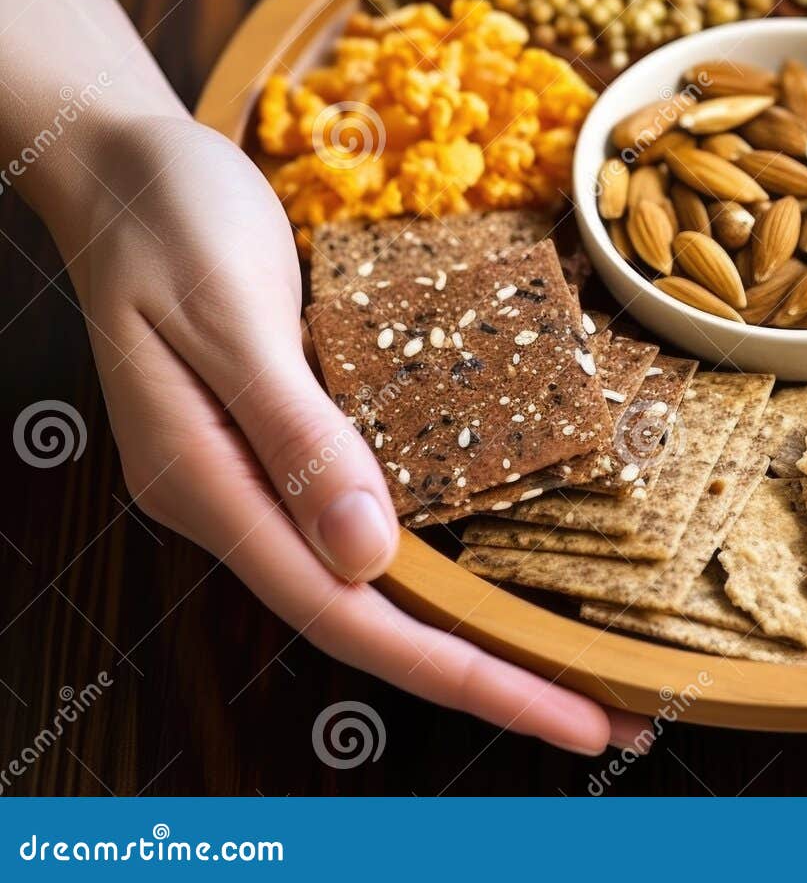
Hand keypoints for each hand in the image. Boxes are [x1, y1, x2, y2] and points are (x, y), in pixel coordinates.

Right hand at [47, 114, 645, 752]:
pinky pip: (377, 517)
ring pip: (379, 582)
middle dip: (494, 676)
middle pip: (376, 620)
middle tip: (612, 720)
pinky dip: (446, 558)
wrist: (119, 162)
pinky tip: (505, 571)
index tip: (571, 717)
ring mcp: (265, 477)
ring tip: (581, 665)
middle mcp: (239, 503)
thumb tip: (370, 560)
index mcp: (210, 489)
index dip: (466, 675)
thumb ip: (296, 437)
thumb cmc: (166, 220)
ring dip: (478, 629)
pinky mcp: (294, 438)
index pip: (351, 619)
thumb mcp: (230, 316)